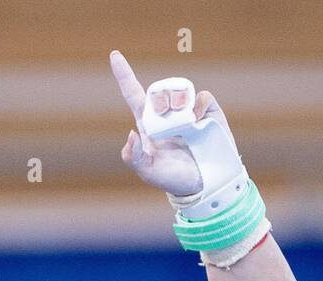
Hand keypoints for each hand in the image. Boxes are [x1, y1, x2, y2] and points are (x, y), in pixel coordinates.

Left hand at [109, 50, 231, 196]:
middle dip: (159, 98)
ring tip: (184, 120)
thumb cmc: (171, 178)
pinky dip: (199, 106)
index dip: (124, 74)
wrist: (203, 184)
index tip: (114, 55)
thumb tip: (130, 133)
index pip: (133, 93)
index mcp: (148, 123)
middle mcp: (166, 113)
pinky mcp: (208, 112)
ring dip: (178, 100)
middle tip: (164, 116)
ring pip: (179, 89)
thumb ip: (134, 157)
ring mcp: (187, 110)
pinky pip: (202, 97)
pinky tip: (197, 120)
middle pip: (157, 89)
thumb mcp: (148, 172)